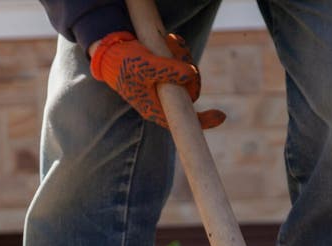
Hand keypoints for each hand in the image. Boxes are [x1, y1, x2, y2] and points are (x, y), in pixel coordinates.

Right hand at [90, 31, 224, 129]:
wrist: (109, 51)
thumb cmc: (125, 63)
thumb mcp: (147, 66)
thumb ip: (170, 71)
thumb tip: (192, 74)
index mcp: (156, 108)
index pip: (184, 119)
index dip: (204, 120)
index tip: (222, 115)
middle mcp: (162, 101)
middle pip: (190, 90)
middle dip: (188, 68)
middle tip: (177, 47)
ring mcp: (164, 88)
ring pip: (187, 75)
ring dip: (183, 55)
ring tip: (170, 39)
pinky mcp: (164, 74)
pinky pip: (181, 65)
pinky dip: (179, 51)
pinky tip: (171, 39)